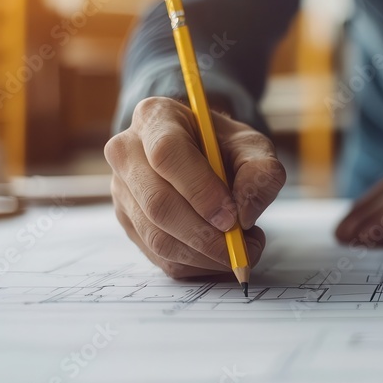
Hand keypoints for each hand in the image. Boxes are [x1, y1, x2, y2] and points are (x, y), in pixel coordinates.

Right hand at [105, 97, 286, 277]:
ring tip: (240, 248)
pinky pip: (159, 256)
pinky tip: (221, 254)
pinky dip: (196, 265)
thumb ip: (261, 173)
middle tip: (242, 245)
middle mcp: (126, 152)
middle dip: (206, 235)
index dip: (201, 190)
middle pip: (158, 203)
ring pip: (157, 237)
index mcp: (155, 118)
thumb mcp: (253, 147)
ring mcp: (122, 190)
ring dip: (205, 255)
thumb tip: (245, 214)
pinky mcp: (128, 222)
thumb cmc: (225, 148)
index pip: (167, 154)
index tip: (233, 217)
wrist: (203, 155)